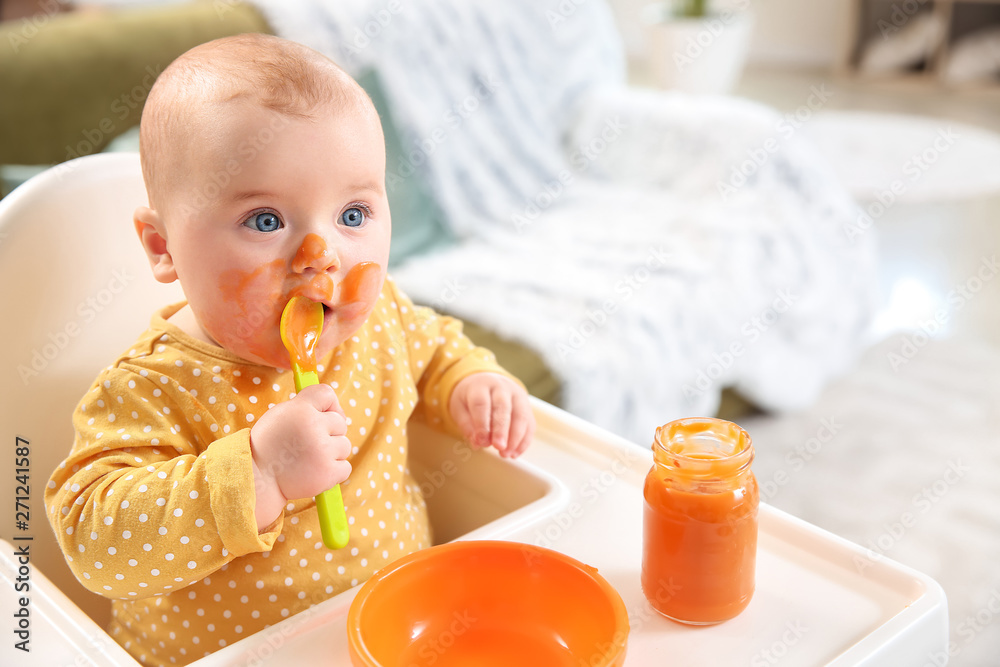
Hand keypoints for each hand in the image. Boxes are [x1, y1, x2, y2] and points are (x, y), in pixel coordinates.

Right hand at [250, 384, 351, 527]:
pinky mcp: (328, 472)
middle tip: (307, 445)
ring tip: (309, 459)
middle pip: (340, 423)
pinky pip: (345, 468)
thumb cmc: (269, 446)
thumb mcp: (280, 415)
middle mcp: (314, 426)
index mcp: (301, 409)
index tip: (324, 415)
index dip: (329, 405)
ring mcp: (323, 450)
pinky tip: (314, 472)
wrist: (257, 479)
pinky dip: (334, 472)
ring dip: (332, 454)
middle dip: (329, 433)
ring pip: (345, 446)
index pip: (327, 394)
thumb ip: (305, 407)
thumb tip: (337, 412)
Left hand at [449, 373, 533, 457]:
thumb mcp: (460, 407)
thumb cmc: (471, 397)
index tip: (481, 441)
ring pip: (521, 415)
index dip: (482, 424)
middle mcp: (501, 387)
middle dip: (502, 430)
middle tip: (498, 447)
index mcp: (481, 385)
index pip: (482, 403)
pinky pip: (530, 423)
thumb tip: (477, 442)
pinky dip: (524, 440)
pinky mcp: (527, 406)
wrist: (486, 382)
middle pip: (503, 407)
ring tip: (506, 454)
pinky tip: (515, 453)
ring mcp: (517, 395)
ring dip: (516, 437)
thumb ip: (466, 424)